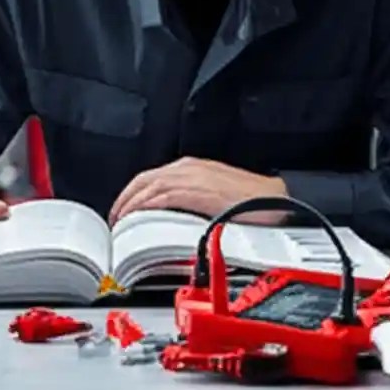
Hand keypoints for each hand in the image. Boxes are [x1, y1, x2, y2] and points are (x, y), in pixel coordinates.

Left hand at [108, 157, 289, 225]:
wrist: (275, 199)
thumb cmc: (251, 198)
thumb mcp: (215, 193)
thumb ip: (192, 198)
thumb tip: (173, 213)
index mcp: (192, 167)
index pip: (152, 177)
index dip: (133, 193)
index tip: (124, 207)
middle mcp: (189, 168)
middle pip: (144, 179)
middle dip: (125, 198)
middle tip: (115, 217)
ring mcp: (192, 178)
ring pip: (149, 187)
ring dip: (130, 205)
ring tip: (121, 222)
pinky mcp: (198, 192)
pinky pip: (163, 197)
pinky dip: (145, 206)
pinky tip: (138, 217)